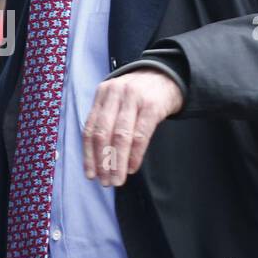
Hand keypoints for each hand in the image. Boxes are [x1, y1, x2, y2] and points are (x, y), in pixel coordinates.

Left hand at [82, 69, 183, 186]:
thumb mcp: (118, 100)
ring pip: (120, 136)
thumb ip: (106, 120)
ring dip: (117, 163)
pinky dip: (135, 155)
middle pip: (103, 133)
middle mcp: (115, 93)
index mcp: (103, 93)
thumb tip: (97, 159)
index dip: (89, 154)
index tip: (91, 175)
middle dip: (102, 162)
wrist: (169, 76)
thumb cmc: (140, 94)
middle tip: (105, 182)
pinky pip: (141, 135)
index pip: (90, 128)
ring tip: (117, 180)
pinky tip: (132, 168)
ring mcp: (134, 98)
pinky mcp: (152, 105)